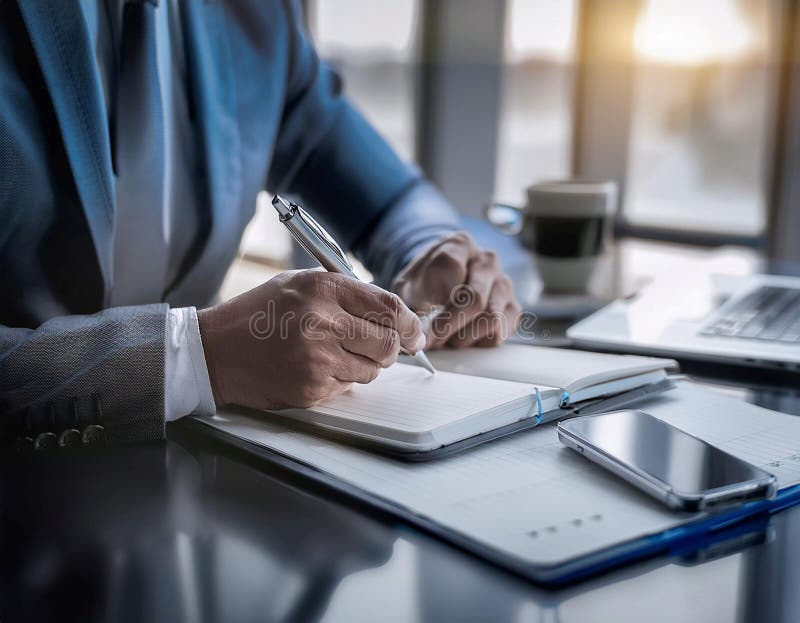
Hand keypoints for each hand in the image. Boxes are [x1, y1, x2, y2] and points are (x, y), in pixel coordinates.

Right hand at [197, 271, 425, 409]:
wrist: (215, 351)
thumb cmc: (259, 314)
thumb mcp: (300, 284)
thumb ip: (346, 292)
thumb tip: (393, 314)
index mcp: (322, 289)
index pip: (388, 307)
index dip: (409, 323)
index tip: (414, 332)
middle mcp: (322, 322)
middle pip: (387, 343)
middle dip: (391, 348)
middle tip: (380, 346)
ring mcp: (316, 359)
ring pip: (371, 369)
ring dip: (363, 364)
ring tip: (332, 352)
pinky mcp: (311, 388)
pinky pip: (347, 386)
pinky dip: (340, 379)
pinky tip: (314, 367)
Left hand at [392, 232, 520, 348]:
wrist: (437, 288)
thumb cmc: (423, 286)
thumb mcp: (406, 286)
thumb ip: (411, 305)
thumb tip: (421, 335)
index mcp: (460, 244)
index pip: (451, 268)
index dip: (436, 304)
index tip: (424, 327)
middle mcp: (487, 260)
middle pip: (475, 299)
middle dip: (450, 326)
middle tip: (433, 340)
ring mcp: (503, 283)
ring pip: (491, 319)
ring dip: (465, 337)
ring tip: (447, 338)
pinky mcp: (512, 308)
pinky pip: (499, 334)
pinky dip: (478, 343)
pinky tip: (463, 337)